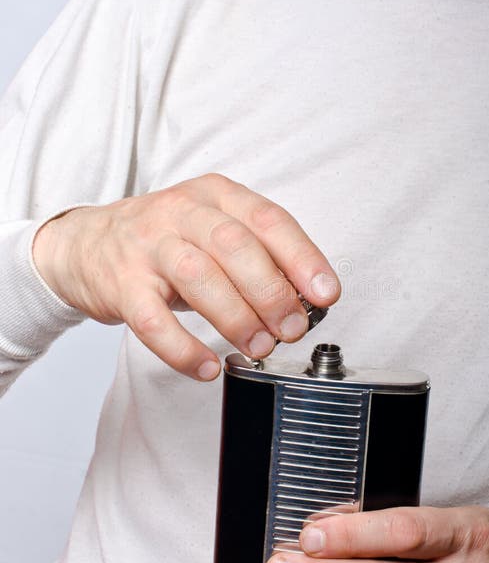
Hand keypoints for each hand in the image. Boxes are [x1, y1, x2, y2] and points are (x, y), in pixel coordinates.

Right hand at [32, 174, 339, 379]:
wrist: (88, 243)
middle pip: (235, 246)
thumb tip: (307, 298)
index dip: (302, 258)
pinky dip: (183, 349)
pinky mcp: (122, 284)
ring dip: (236, 318)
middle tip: (292, 328)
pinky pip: (153, 321)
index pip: (268, 220)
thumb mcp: (214, 230)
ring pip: (198, 278)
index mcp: (215, 196)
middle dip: (271, 292)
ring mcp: (148, 247)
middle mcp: (181, 213)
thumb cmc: (166, 240)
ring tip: (258, 346)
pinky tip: (206, 367)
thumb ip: (259, 256)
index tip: (326, 293)